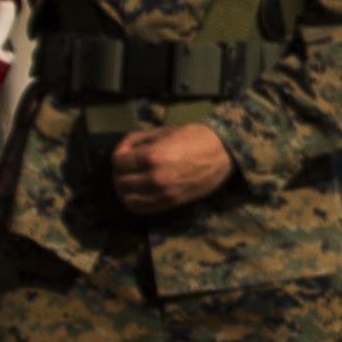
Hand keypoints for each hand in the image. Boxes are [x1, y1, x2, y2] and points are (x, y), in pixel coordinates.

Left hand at [104, 122, 233, 216]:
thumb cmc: (194, 137)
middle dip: (120, 173)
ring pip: (128, 199)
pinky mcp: (171, 203)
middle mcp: (155, 178)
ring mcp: (163, 193)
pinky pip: (143, 209)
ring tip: (130, 183)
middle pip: (121, 181)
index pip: (119, 162)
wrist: (222, 153)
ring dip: (125, 191)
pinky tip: (138, 194)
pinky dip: (135, 203)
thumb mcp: (163, 131)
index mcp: (152, 156)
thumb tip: (122, 150)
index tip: (125, 154)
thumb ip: (138, 140)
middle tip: (126, 169)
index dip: (118, 156)